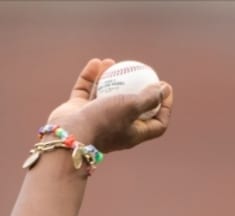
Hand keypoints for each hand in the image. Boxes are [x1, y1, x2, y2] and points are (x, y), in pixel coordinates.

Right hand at [43, 58, 172, 153]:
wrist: (69, 134)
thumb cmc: (104, 122)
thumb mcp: (132, 107)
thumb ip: (149, 98)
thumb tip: (165, 88)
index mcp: (134, 132)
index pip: (157, 123)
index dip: (165, 107)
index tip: (165, 88)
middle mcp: (117, 127)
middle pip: (132, 107)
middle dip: (136, 88)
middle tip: (138, 70)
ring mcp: (97, 119)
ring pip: (106, 95)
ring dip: (111, 78)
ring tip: (112, 62)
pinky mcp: (79, 110)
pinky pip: (87, 91)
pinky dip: (91, 77)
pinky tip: (96, 62)